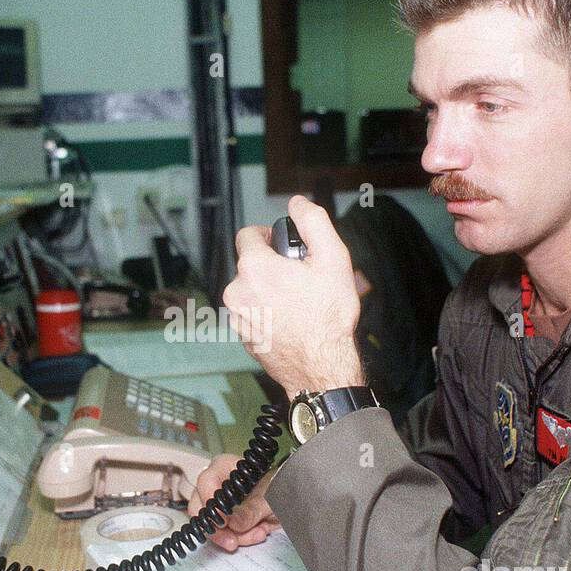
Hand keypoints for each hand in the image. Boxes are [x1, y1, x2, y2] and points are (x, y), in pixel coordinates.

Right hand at [187, 454, 279, 552]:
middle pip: (201, 508)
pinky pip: (221, 535)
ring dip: (235, 536)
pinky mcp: (223, 521)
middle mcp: (216, 484)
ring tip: (258, 532)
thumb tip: (234, 522)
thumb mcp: (269, 496)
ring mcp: (218, 504)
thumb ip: (252, 509)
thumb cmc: (279, 487)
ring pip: (210, 526)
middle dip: (220, 529)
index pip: (206, 482)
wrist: (291, 501)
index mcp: (225, 467)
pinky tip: (256, 533)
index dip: (212, 503)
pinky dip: (240, 539)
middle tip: (233, 539)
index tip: (223, 521)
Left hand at [222, 196, 364, 396]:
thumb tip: (298, 203)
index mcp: (253, 268)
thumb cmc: (327, 319)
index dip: (268, 235)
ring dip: (269, 290)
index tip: (284, 247)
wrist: (321, 368)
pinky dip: (266, 313)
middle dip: (272, 266)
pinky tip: (290, 321)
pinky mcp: (242, 337)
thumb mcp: (332, 258)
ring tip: (297, 303)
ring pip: (250, 290)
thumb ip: (313, 221)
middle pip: (249, 264)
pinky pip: (252, 313)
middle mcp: (237, 292)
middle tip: (299, 279)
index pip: (247, 234)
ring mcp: (237, 318)